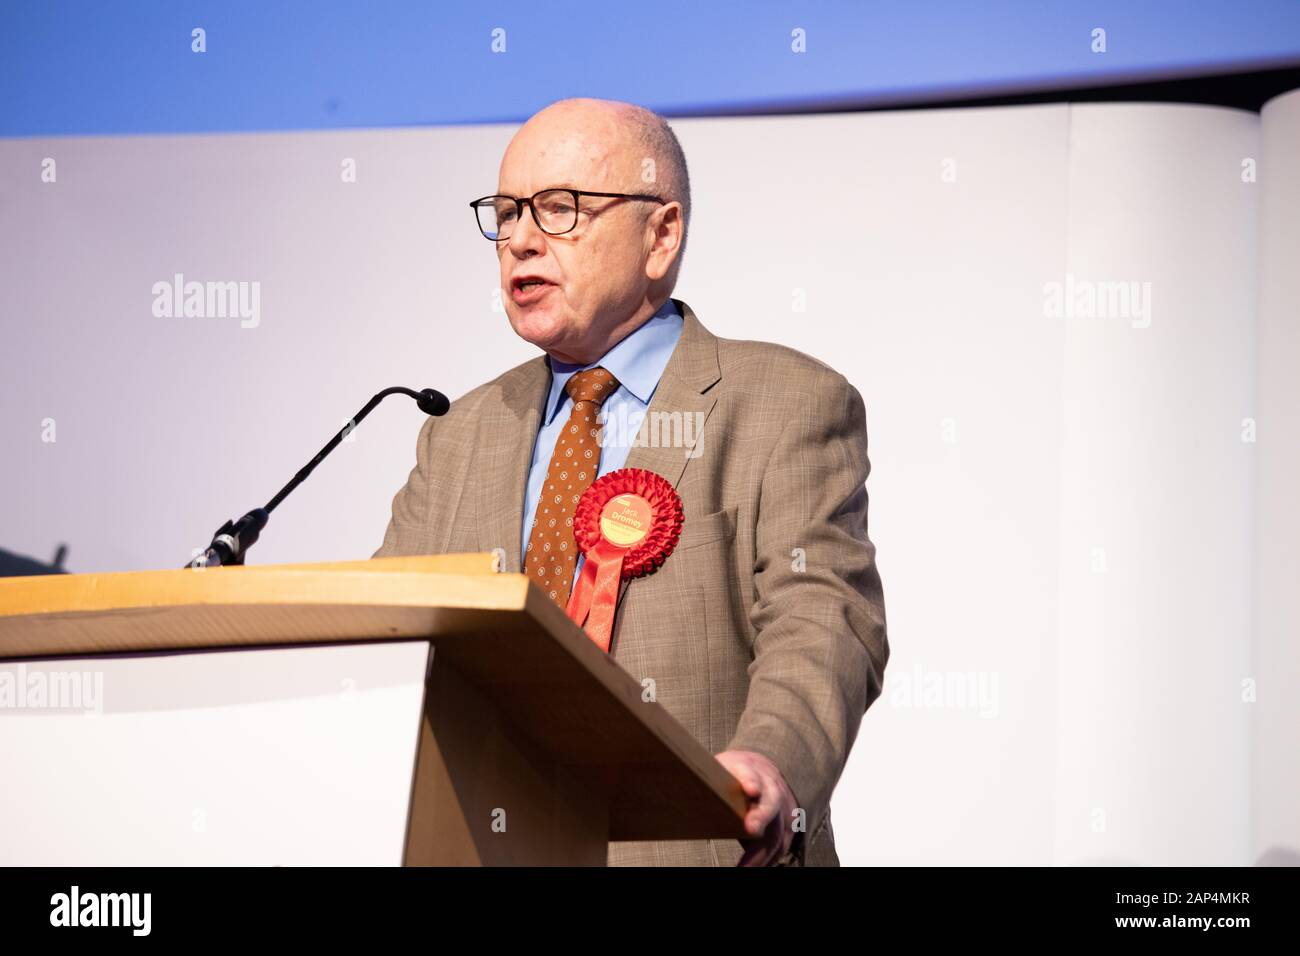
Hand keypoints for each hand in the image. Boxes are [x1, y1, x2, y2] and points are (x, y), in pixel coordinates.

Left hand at [714, 749, 797, 865]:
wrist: (764, 771)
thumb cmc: (732, 775)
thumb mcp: (718, 768)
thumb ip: (705, 778)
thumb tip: (670, 788)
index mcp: (748, 770)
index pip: (750, 772)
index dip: (751, 780)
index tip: (750, 789)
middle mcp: (769, 788)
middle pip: (769, 803)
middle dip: (761, 817)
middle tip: (751, 829)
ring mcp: (779, 808)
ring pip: (778, 828)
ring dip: (764, 850)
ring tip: (745, 867)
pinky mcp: (784, 827)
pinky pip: (780, 845)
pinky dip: (768, 859)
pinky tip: (754, 867)